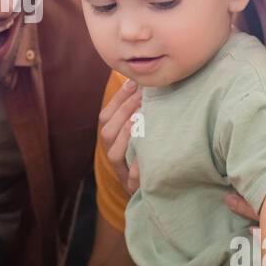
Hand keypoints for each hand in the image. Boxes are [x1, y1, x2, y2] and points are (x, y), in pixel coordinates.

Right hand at [98, 79, 141, 193]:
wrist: (159, 185)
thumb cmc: (152, 150)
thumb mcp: (145, 129)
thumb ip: (139, 109)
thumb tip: (141, 80)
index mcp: (112, 138)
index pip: (106, 116)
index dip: (118, 99)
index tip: (133, 83)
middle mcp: (111, 152)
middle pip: (107, 131)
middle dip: (124, 110)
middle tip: (142, 95)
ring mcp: (120, 170)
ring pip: (113, 152)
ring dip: (128, 132)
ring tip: (143, 115)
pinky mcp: (131, 184)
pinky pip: (129, 173)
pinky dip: (137, 161)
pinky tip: (148, 146)